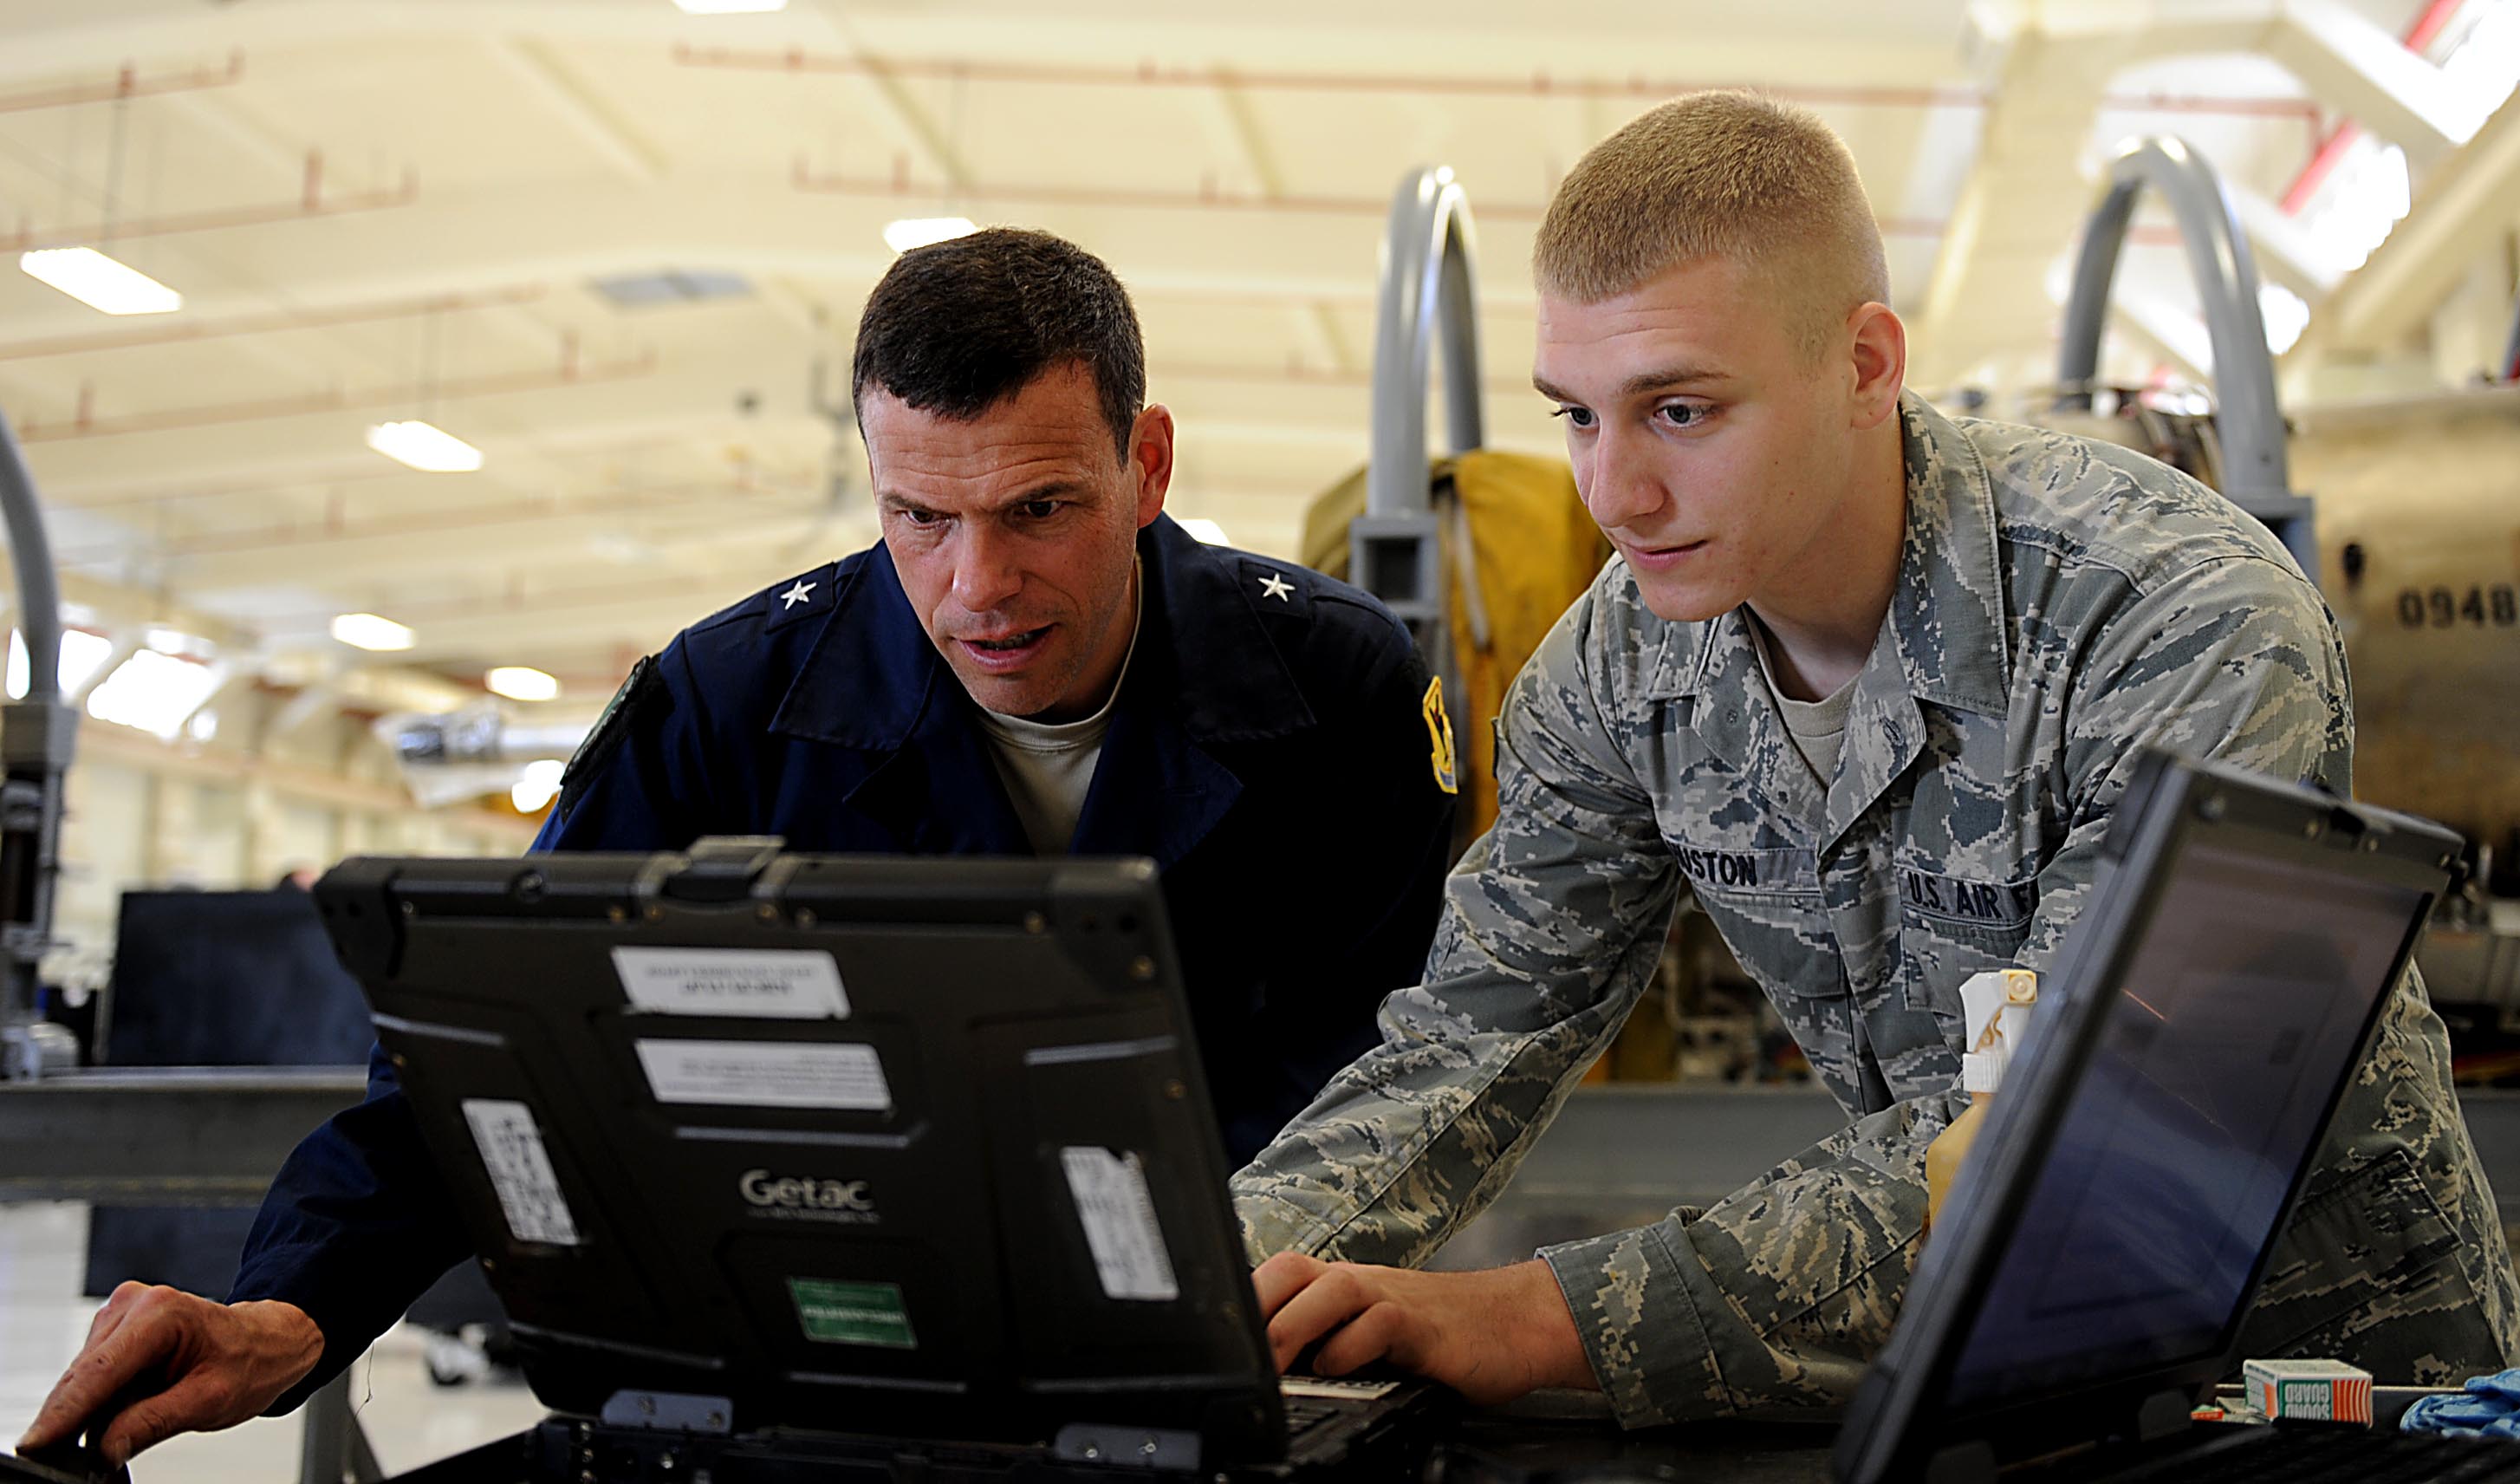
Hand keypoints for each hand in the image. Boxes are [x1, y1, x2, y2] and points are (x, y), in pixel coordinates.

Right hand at [18, 1284, 324, 1465]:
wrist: (269, 1340)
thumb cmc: (251, 1361)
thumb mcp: (209, 1400)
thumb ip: (151, 1423)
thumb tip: (104, 1449)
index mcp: (162, 1313)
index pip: (98, 1372)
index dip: (63, 1413)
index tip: (36, 1445)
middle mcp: (134, 1304)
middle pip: (83, 1376)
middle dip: (73, 1420)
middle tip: (70, 1461)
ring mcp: (121, 1315)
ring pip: (83, 1379)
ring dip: (90, 1413)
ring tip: (124, 1432)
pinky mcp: (115, 1330)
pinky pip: (93, 1375)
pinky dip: (99, 1402)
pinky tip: (120, 1417)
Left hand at [1251, 1253, 1596, 1406]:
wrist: (1516, 1325)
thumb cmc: (1440, 1333)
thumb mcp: (1371, 1336)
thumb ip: (1326, 1344)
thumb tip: (1268, 1373)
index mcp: (1342, 1286)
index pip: (1278, 1275)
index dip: (1242, 1298)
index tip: (1216, 1340)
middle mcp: (1362, 1284)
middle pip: (1294, 1270)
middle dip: (1258, 1305)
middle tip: (1236, 1352)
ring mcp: (1394, 1298)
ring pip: (1334, 1287)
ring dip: (1293, 1324)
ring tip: (1271, 1362)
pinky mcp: (1425, 1326)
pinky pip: (1382, 1322)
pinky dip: (1353, 1346)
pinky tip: (1339, 1369)